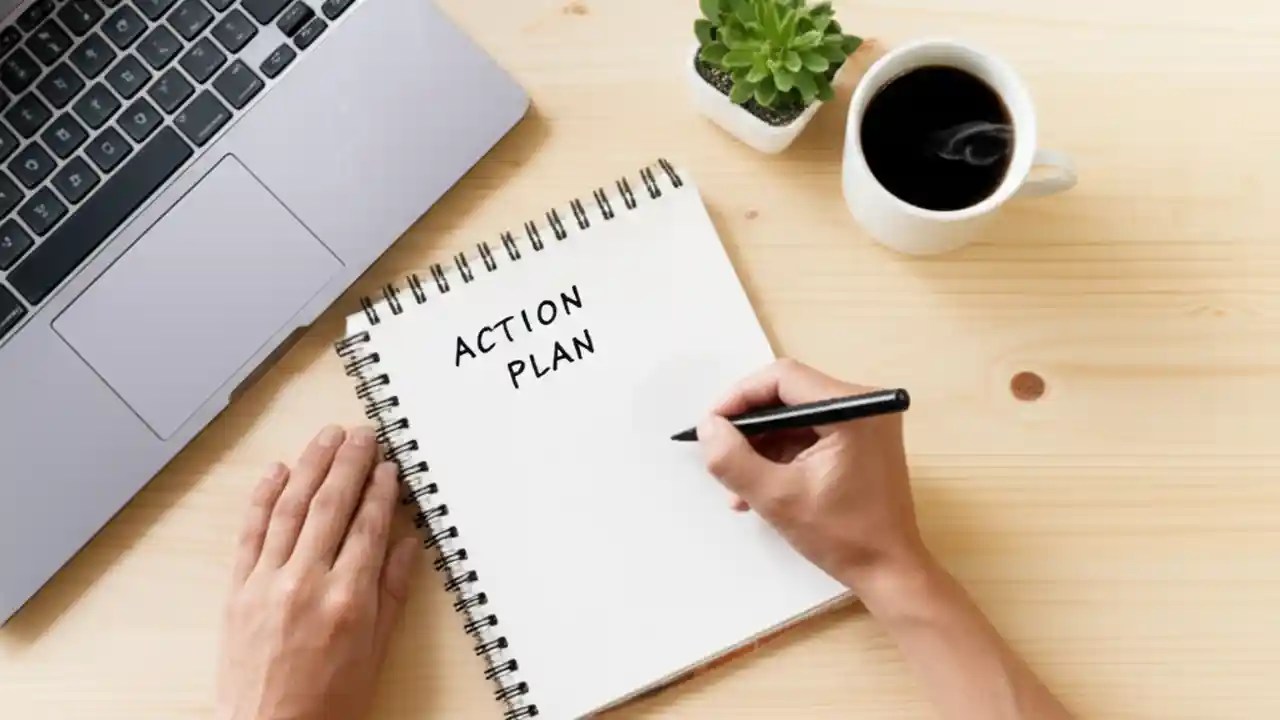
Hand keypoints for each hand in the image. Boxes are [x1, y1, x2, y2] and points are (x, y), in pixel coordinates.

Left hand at [216, 425, 419, 719]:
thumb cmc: (328, 702)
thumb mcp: (376, 651)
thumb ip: (392, 592)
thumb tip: (406, 544)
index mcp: (348, 600)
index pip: (368, 526)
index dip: (380, 491)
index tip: (389, 467)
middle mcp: (307, 583)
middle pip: (331, 506)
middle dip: (350, 463)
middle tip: (363, 434)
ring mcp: (268, 583)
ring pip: (291, 508)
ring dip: (311, 466)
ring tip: (327, 437)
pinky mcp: (238, 590)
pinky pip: (250, 533)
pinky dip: (262, 497)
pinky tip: (277, 470)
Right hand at [696, 359, 926, 596]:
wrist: (890, 572)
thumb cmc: (843, 537)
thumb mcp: (777, 498)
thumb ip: (734, 460)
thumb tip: (708, 427)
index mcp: (854, 409)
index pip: (783, 379)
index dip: (740, 397)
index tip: (711, 426)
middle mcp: (865, 405)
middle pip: (787, 395)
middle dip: (749, 426)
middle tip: (720, 453)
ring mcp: (864, 423)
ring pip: (794, 417)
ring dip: (761, 446)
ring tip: (736, 485)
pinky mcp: (859, 441)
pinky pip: (808, 434)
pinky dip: (781, 456)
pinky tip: (758, 487)